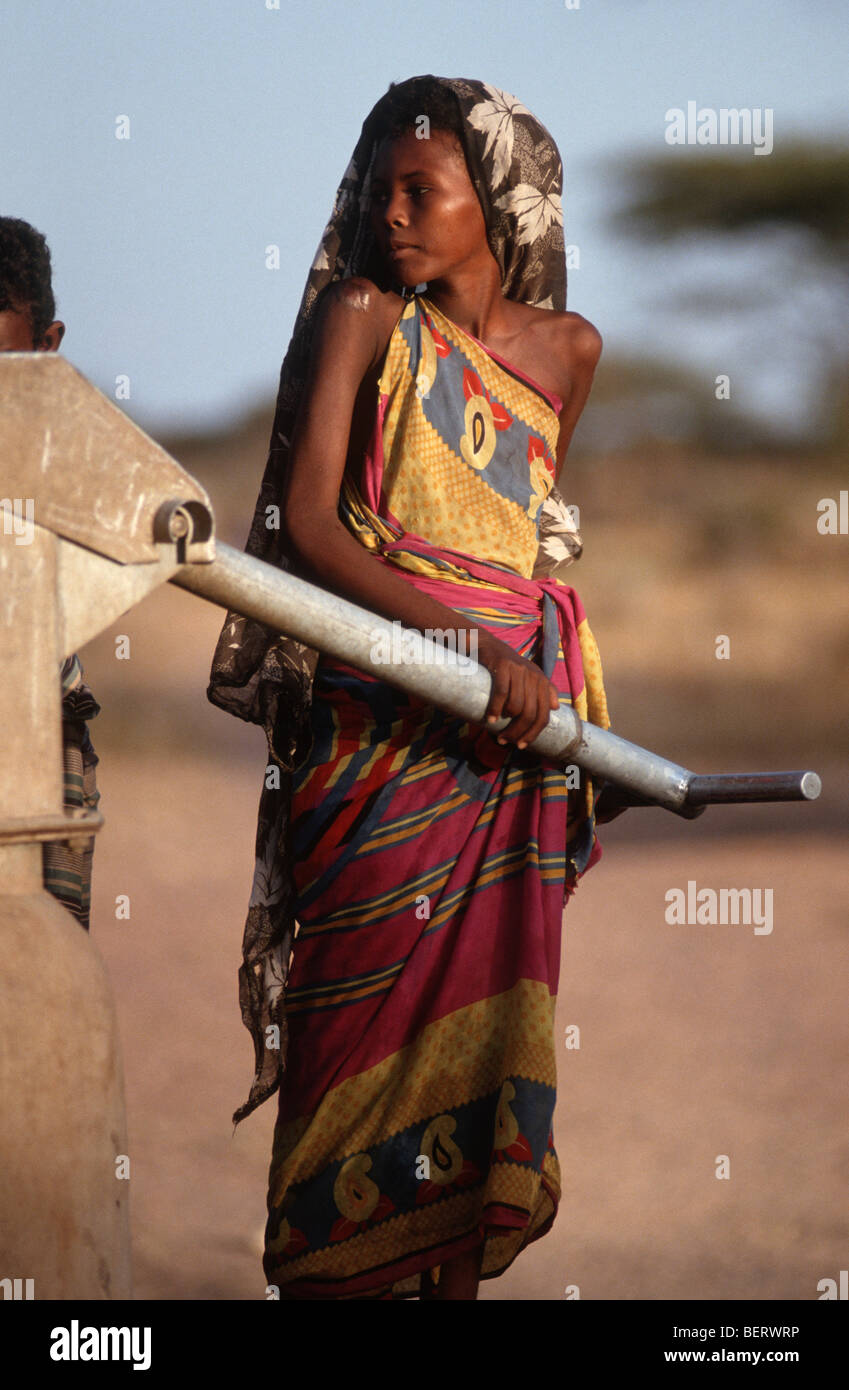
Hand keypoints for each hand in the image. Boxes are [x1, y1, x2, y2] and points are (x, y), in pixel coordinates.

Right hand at [476, 633, 559, 749]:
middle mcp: (534, 676)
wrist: (488, 645)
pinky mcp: (504, 665)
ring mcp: (519, 670)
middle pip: (530, 714)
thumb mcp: (529, 677)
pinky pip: (502, 693)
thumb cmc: (508, 667)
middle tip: (504, 740)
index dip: (533, 733)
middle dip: (517, 732)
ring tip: (495, 729)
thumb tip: (556, 707)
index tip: (521, 745)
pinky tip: (490, 719)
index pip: (544, 715)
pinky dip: (496, 709)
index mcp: (542, 682)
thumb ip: (544, 690)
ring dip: (506, 723)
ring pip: (517, 706)